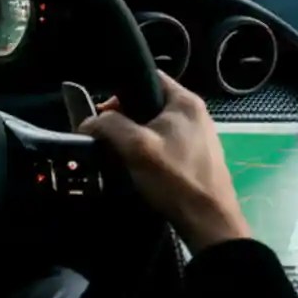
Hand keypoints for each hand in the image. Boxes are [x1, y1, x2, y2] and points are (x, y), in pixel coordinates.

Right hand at [79, 73, 250, 252]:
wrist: (208, 220)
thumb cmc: (174, 178)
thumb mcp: (135, 147)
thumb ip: (109, 126)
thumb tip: (89, 121)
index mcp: (185, 102)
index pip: (149, 77)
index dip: (122, 90)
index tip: (104, 112)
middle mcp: (197, 114)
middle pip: (151, 103)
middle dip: (126, 118)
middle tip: (109, 137)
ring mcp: (201, 137)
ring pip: (158, 126)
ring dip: (137, 138)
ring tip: (123, 155)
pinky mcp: (199, 158)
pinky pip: (168, 145)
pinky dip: (152, 152)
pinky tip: (143, 169)